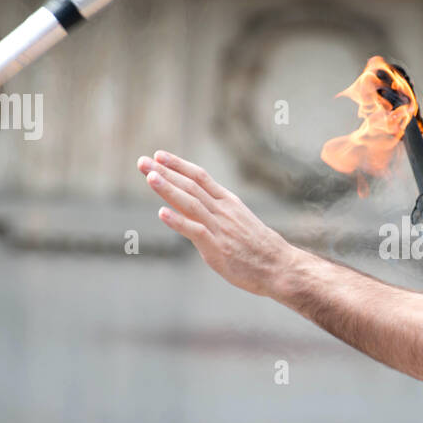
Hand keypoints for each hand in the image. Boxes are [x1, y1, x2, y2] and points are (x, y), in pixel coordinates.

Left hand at [137, 150, 295, 297]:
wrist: (280, 267)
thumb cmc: (260, 248)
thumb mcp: (240, 222)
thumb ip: (218, 215)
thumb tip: (198, 213)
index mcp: (228, 202)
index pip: (200, 177)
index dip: (178, 165)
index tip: (158, 155)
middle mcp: (223, 210)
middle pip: (191, 186)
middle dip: (165, 172)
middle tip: (142, 162)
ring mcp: (220, 228)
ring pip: (191, 204)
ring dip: (169, 189)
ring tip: (150, 177)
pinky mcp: (218, 247)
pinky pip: (195, 231)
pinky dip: (178, 222)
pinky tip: (161, 214)